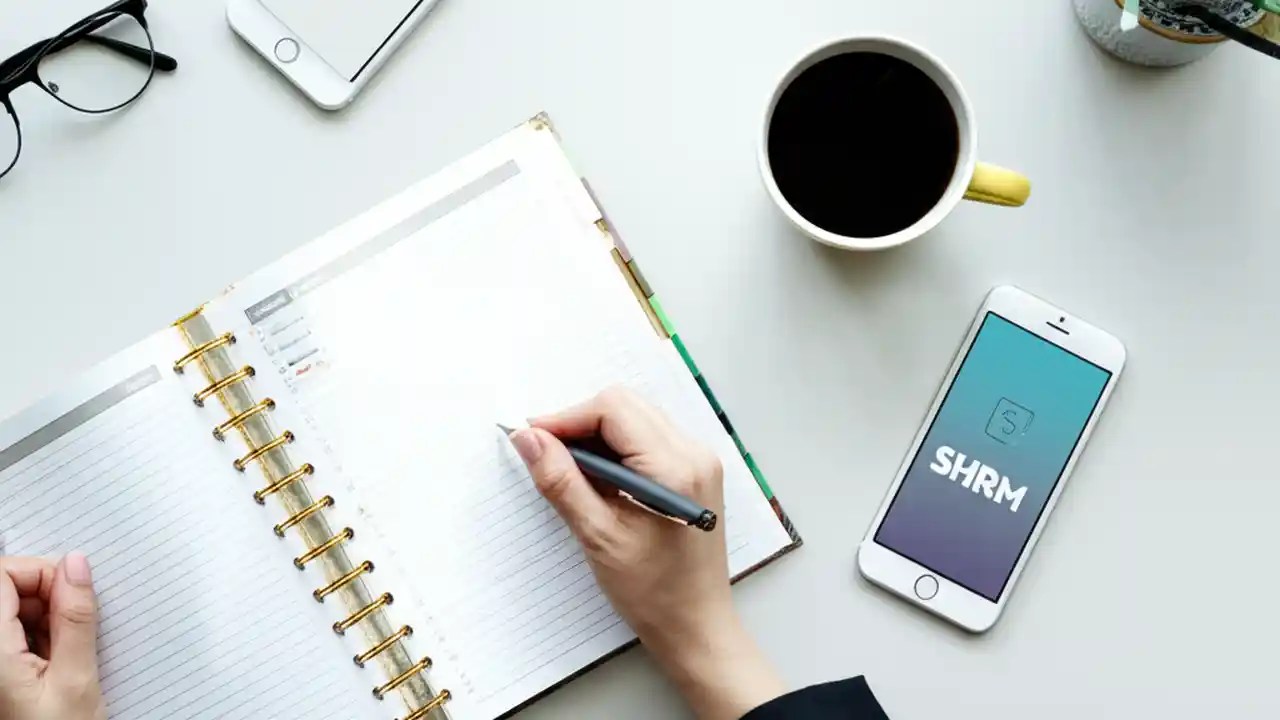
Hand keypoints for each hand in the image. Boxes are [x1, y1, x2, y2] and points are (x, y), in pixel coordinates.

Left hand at [0, 553, 105, 719]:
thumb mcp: (78, 679)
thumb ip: (76, 617)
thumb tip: (76, 565)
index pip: (0, 575)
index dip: (40, 572)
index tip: (74, 592)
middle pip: (4, 590)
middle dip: (46, 595)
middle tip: (77, 626)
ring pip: (11, 610)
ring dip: (45, 619)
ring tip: (68, 653)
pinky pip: (12, 634)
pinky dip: (39, 638)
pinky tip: (57, 663)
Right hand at [509, 388, 784, 719]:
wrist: (696, 626)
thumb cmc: (654, 592)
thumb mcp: (598, 536)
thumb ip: (562, 481)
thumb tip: (529, 439)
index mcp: (675, 467)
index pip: (613, 409)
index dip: (566, 418)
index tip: (531, 440)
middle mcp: (695, 453)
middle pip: (625, 406)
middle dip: (580, 423)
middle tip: (545, 455)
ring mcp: (698, 461)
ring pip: (635, 418)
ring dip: (597, 435)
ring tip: (570, 471)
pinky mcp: (694, 472)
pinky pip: (648, 438)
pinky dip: (616, 448)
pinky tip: (597, 479)